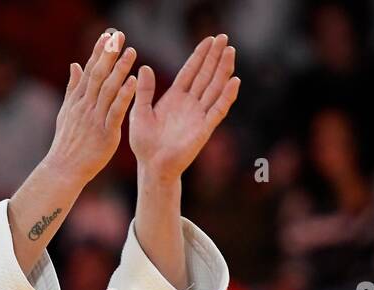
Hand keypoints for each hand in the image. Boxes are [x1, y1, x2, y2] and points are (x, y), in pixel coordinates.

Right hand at [45, 28, 138, 185]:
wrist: (64, 169)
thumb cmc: (66, 143)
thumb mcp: (66, 113)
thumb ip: (72, 88)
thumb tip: (75, 65)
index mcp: (77, 101)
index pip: (89, 71)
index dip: (98, 52)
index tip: (107, 35)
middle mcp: (85, 106)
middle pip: (98, 76)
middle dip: (109, 54)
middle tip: (120, 36)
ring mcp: (95, 119)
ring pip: (108, 90)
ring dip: (119, 70)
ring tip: (131, 52)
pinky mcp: (105, 133)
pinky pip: (116, 112)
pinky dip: (124, 96)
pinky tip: (133, 82)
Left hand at [130, 34, 239, 181]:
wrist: (152, 167)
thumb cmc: (144, 143)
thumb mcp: (140, 112)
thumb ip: (145, 91)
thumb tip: (144, 66)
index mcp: (175, 97)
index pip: (190, 71)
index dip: (199, 56)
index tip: (209, 39)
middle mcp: (190, 103)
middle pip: (205, 75)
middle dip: (214, 57)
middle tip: (224, 38)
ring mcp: (199, 115)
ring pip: (214, 88)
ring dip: (223, 70)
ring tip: (230, 51)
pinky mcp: (204, 128)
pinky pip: (218, 110)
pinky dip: (227, 96)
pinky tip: (234, 81)